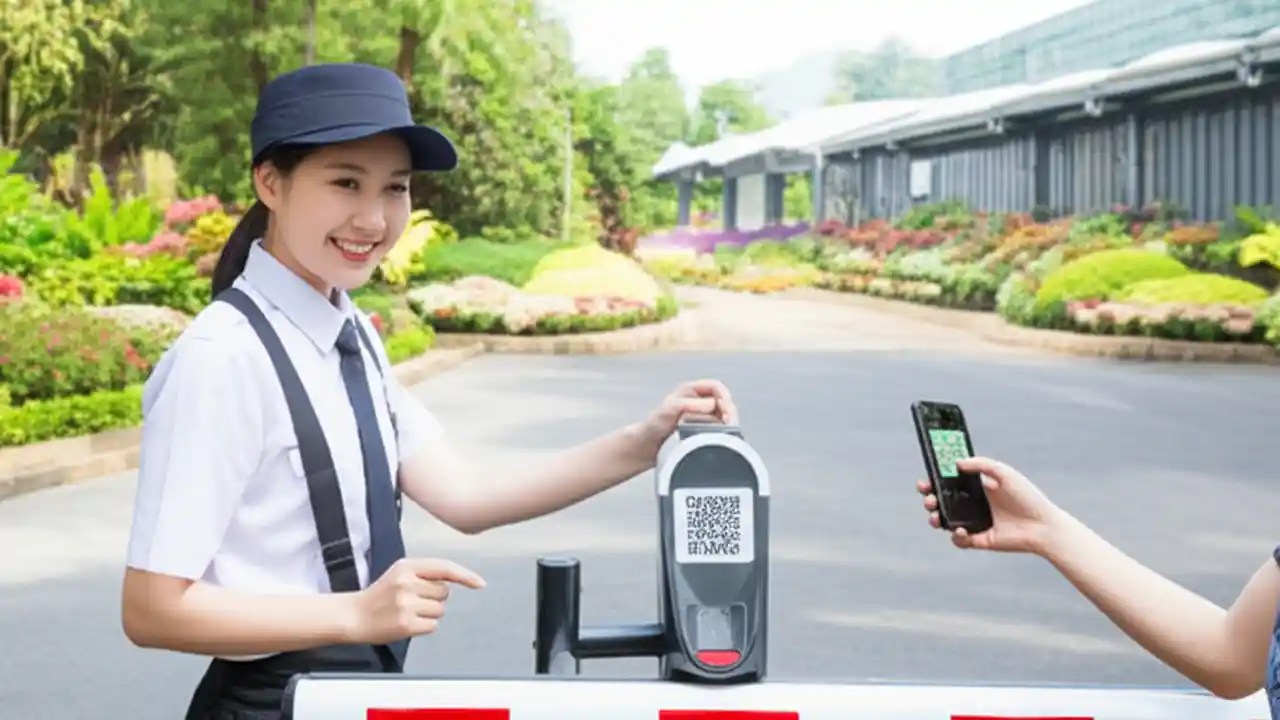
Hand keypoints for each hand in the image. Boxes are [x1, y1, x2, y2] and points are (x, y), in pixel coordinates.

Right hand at [347, 558, 485, 644]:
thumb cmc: (381, 594)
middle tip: (412, 600)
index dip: (465, 575)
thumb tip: (457, 579)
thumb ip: (426, 573)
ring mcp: (406, 604)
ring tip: (408, 611)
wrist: (354, 616)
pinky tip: (408, 622)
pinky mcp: (406, 624)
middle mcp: (407, 583)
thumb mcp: (400, 573)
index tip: (480, 584)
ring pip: (440, 610)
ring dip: (430, 613)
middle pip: (445, 592)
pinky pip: (433, 626)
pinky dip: (425, 626)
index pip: (444, 568)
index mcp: (406, 566)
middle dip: (434, 597)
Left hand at [636, 378, 738, 452]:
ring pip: (723, 415)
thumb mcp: (670, 410)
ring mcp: (701, 415)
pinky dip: (722, 432)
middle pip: (723, 401)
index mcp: (691, 390)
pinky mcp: (702, 429)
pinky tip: (720, 438)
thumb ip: (689, 404)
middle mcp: (698, 401)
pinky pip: (719, 428)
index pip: (716, 387)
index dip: (724, 396)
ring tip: (725, 432)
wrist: (646, 446)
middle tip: (728, 424)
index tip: (724, 410)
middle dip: (729, 411)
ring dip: (727, 423)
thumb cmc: (654, 425)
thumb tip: (712, 404)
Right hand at [917, 456, 1067, 555]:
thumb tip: (957, 462)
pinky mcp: (980, 540)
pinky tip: (960, 530)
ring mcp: (976, 523)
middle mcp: (974, 505)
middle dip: (930, 498)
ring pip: (946, 521)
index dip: (936, 480)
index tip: (927, 477)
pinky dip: (956, 536)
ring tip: (935, 515)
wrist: (1043, 525)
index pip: (951, 482)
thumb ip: (982, 464)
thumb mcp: (1005, 473)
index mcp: (978, 488)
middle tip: (928, 497)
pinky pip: (960, 540)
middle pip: (943, 501)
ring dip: (935, 518)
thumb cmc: (1027, 497)